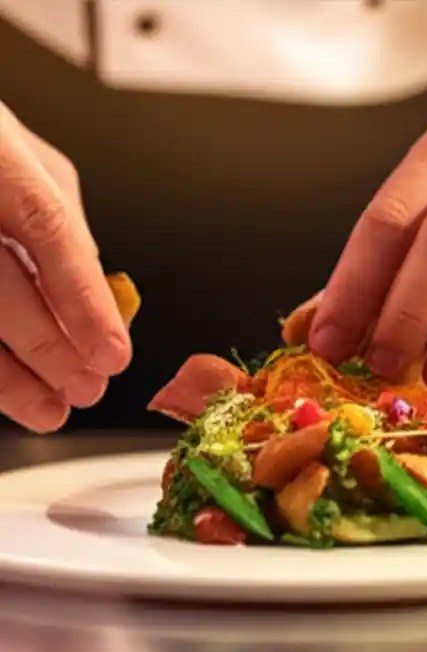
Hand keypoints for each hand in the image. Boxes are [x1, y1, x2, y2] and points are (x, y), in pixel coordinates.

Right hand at [0, 102, 129, 431]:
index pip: (50, 231)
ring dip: (6, 374)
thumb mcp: (28, 163)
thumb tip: (99, 295)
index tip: (113, 357)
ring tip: (48, 409)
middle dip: (49, 347)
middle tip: (86, 389)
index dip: (84, 300)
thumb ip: (62, 225)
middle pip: (3, 282)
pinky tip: (4, 390)